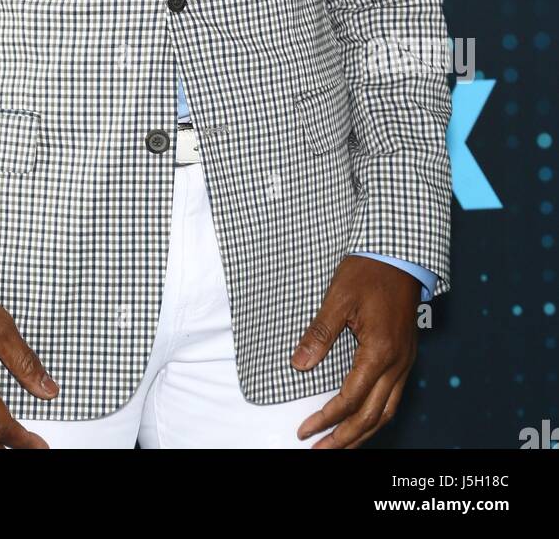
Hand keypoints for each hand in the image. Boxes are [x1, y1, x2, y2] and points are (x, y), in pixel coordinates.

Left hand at [290, 255, 420, 448]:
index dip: (326, 419)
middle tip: (319, 451)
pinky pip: (394, 398)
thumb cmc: (369, 271)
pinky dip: (377, 417)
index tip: (305, 430)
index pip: (350, 399)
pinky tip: (363, 421)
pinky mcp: (406, 357)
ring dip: (363, 434)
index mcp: (379, 351)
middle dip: (344, 439)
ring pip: (386, 412)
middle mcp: (397, 363)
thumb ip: (319, 334)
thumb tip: (299, 364)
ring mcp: (405, 362)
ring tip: (340, 446)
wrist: (400, 254)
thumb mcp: (338, 298)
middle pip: (371, 416)